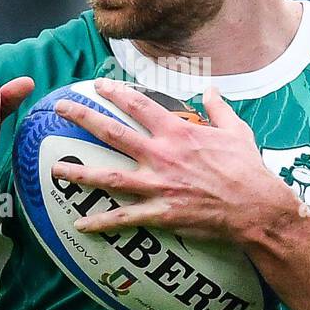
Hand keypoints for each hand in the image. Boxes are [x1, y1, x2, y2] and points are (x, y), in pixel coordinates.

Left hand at [49, 79, 293, 244]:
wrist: (254, 206)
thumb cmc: (247, 168)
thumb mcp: (236, 131)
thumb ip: (218, 108)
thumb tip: (212, 90)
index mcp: (177, 132)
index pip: (139, 106)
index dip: (115, 93)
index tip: (97, 85)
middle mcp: (161, 155)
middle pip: (112, 133)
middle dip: (83, 118)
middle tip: (60, 109)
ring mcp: (157, 184)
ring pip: (108, 177)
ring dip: (79, 173)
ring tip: (55, 170)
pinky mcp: (160, 212)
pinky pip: (124, 218)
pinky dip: (101, 222)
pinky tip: (80, 224)